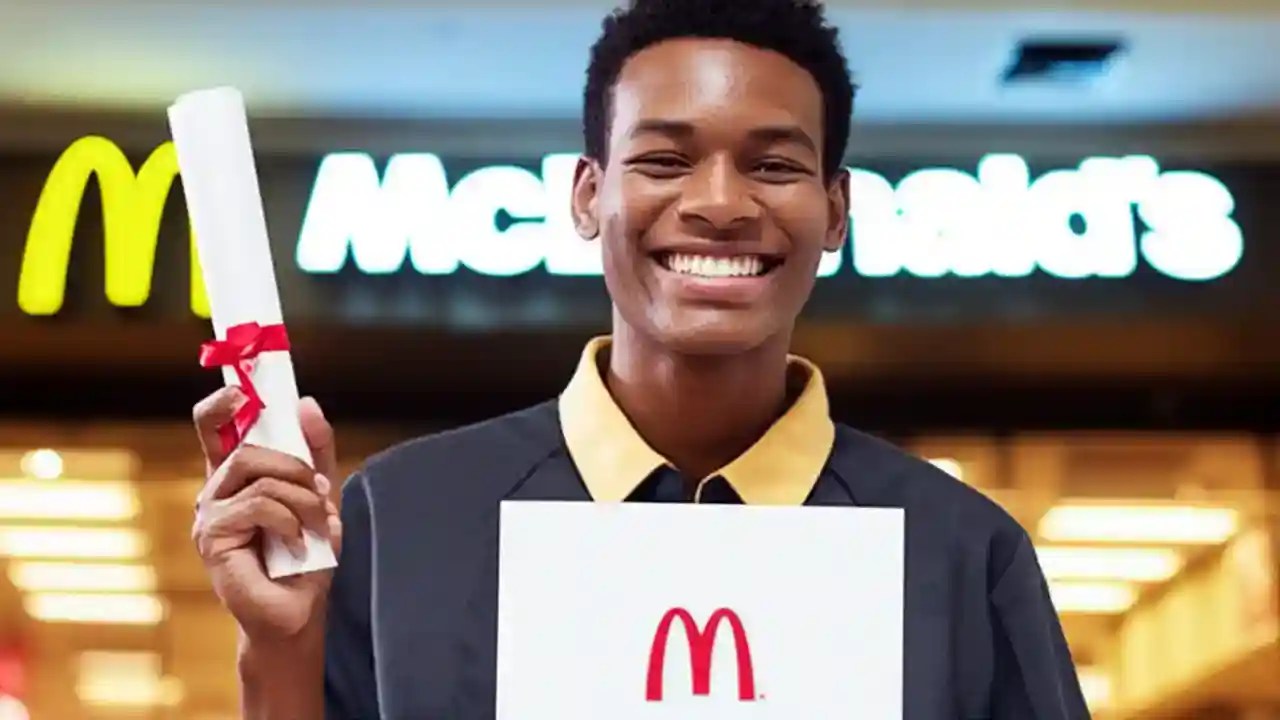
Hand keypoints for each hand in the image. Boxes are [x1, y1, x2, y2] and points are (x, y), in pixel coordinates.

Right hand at [191, 387, 341, 640]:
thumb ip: (316, 451)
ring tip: (316, 524)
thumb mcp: (321, 494)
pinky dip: (290, 520)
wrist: (298, 609)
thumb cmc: (306, 555)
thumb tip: (306, 403)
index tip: (243, 391)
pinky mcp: (212, 537)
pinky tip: (298, 543)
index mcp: (237, 476)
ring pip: (256, 473)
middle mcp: (216, 490)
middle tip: (320, 491)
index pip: (214, 427)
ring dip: (301, 496)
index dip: (222, 403)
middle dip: (294, 464)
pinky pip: (257, 505)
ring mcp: (209, 514)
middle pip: (246, 446)